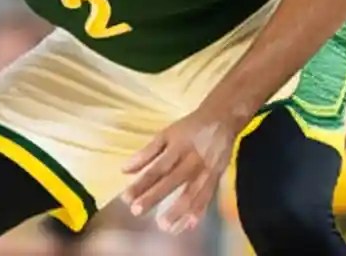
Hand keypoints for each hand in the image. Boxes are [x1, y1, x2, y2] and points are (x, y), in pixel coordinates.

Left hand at [122, 108, 239, 232]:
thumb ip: (146, 153)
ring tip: (164, 226)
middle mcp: (191, 160)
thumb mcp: (165, 135)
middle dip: (154, 197)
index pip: (155, 168)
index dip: (141, 183)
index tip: (126, 198)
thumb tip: (124, 170)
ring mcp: (206, 170)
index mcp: (176, 147)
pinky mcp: (217, 177)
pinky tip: (189, 225)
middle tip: (137, 212)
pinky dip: (199, 211)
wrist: (222, 119)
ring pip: (191, 193)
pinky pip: (208, 196)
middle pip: (171, 181)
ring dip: (178, 211)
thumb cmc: (188, 128)